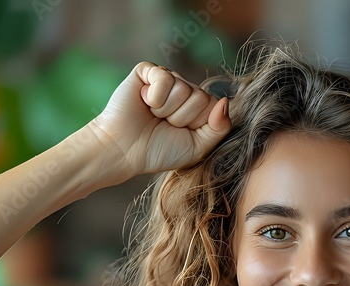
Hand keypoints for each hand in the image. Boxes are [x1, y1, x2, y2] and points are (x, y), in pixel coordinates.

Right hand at [86, 62, 231, 180]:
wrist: (124, 151)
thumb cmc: (158, 151)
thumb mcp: (198, 147)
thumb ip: (219, 128)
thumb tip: (225, 101)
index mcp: (196, 106)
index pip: (214, 105)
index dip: (197, 123)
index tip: (180, 132)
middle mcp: (183, 89)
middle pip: (200, 96)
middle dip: (182, 117)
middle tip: (164, 124)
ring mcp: (166, 79)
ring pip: (183, 87)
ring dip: (167, 109)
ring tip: (153, 115)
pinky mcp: (147, 71)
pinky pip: (164, 77)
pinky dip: (155, 96)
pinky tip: (144, 102)